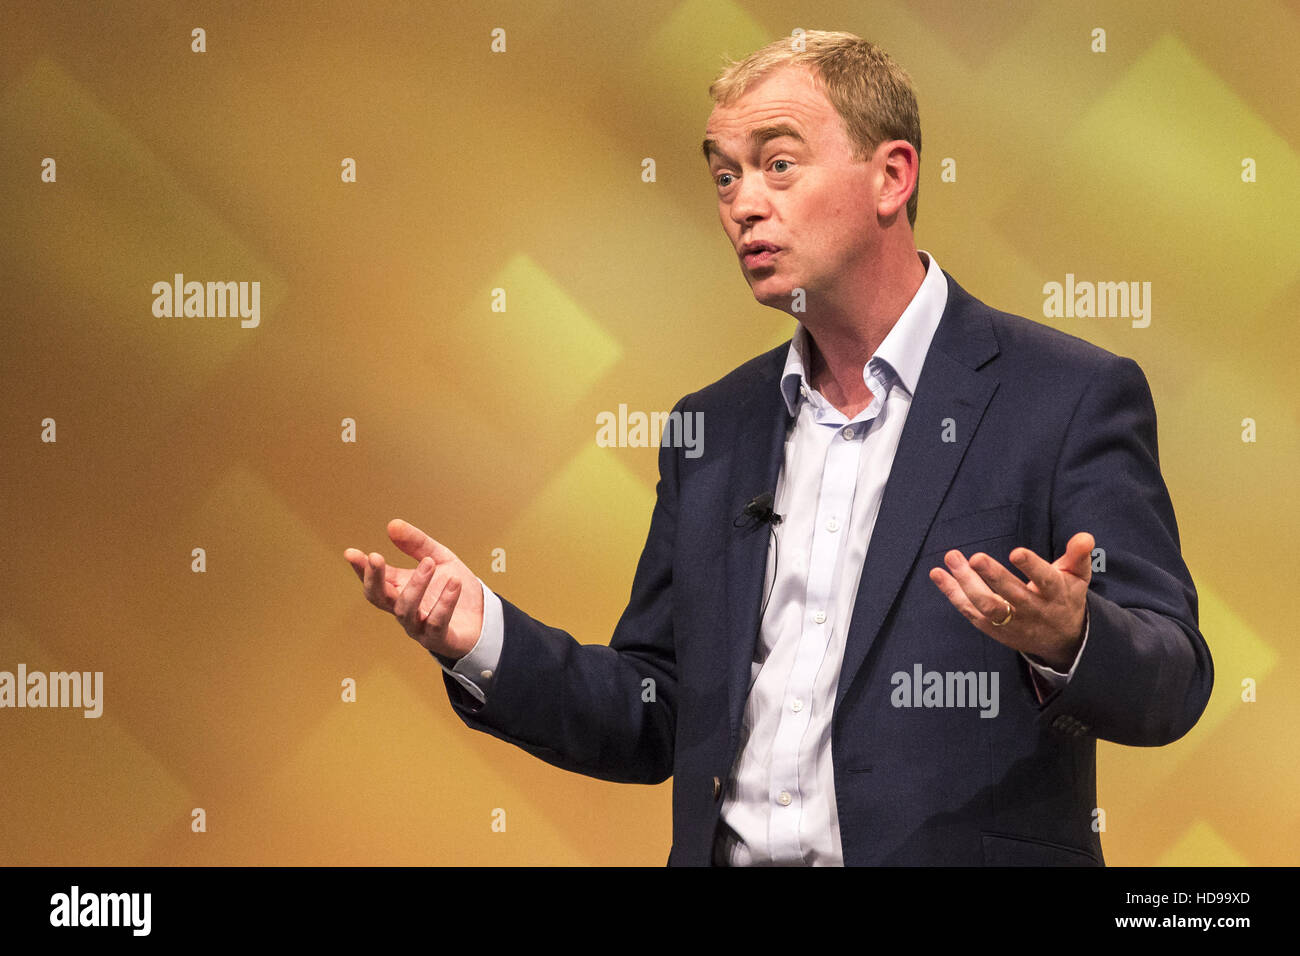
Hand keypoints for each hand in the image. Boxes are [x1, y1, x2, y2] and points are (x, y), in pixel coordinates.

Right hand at [344, 519, 484, 659]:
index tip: (351, 553)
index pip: (374, 579)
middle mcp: (403, 609)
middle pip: (378, 598)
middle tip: (375, 557)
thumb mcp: (439, 559)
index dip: (361, 568)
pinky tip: (454, 583)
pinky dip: (444, 602)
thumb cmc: (454, 589)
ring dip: (416, 585)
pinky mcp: (439, 639)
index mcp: (399, 589)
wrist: (484, 617)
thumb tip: (392, 524)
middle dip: (374, 578)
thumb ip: (417, 543)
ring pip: (405, 609)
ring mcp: (418, 627)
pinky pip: (436, 622)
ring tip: (429, 563)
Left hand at [928, 532, 1093, 670]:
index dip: (1032, 567)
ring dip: (966, 584)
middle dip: (993, 576)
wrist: (1061, 640)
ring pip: (987, 606)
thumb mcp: (1077, 577)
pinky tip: (938, 574)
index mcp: (1055, 593)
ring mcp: (1011, 622)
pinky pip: (970, 612)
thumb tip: (1085, 537)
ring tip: (951, 558)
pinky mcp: (994, 629)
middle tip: (975, 557)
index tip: (1016, 552)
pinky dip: (953, 594)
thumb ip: (1078, 556)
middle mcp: (1033, 610)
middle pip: (1011, 595)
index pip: (1045, 580)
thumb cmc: (1065, 597)